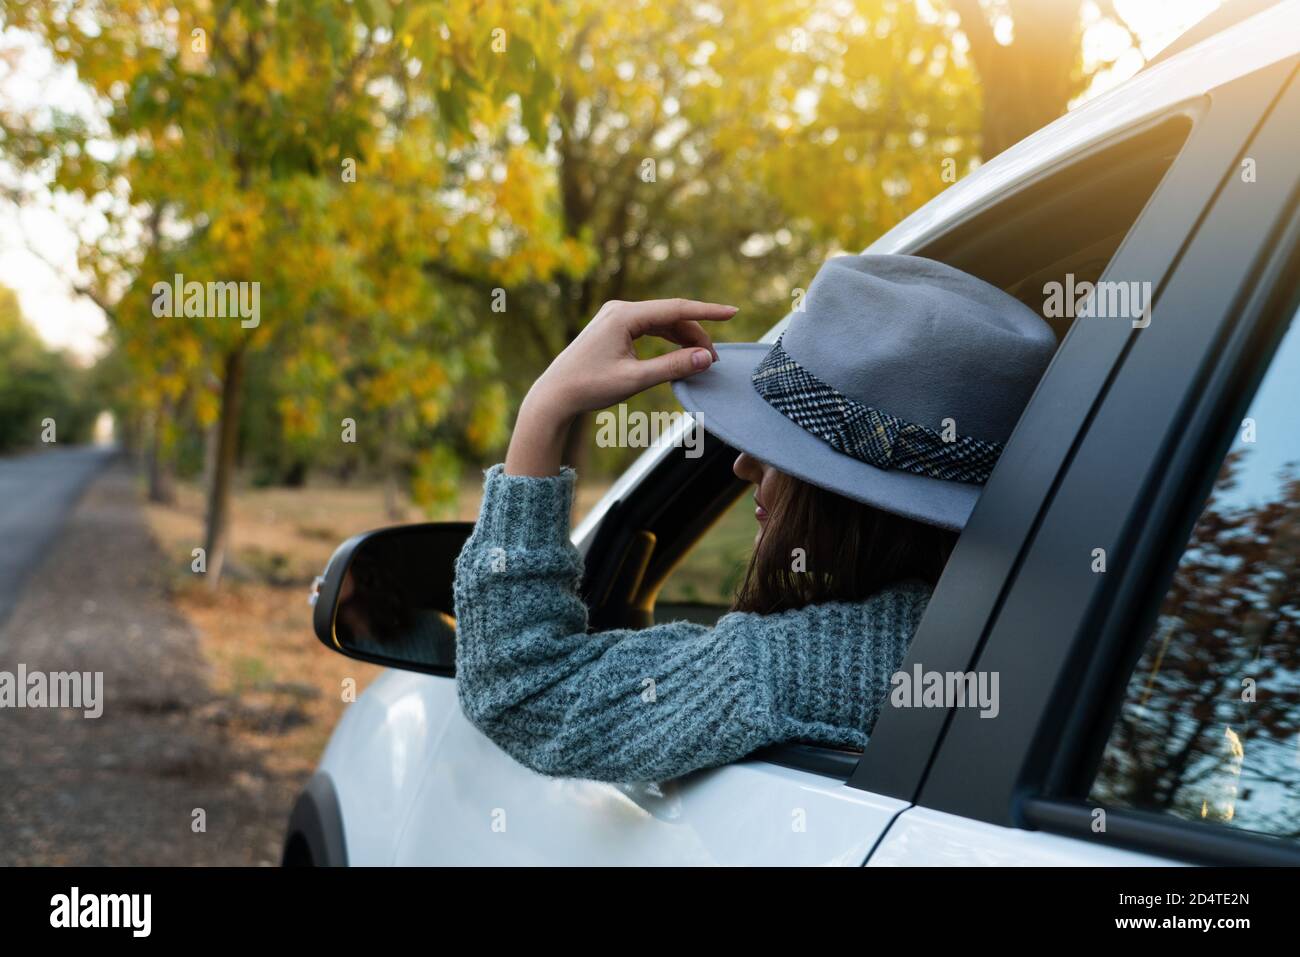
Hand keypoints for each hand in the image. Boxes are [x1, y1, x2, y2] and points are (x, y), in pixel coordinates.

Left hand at [505, 298, 737, 475]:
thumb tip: (706, 358)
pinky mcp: (613, 328)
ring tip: (701, 360)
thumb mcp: (635, 379)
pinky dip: (667, 340)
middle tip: (713, 360)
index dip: (708, 312)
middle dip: (695, 335)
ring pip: (661, 323)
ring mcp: (615, 317)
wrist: (554, 396)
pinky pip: (649, 329)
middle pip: (670, 316)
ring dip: (683, 339)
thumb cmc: (590, 387)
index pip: (676, 308)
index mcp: (624, 315)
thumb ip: (673, 367)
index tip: (733, 312)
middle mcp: (619, 310)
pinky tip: (681, 355)